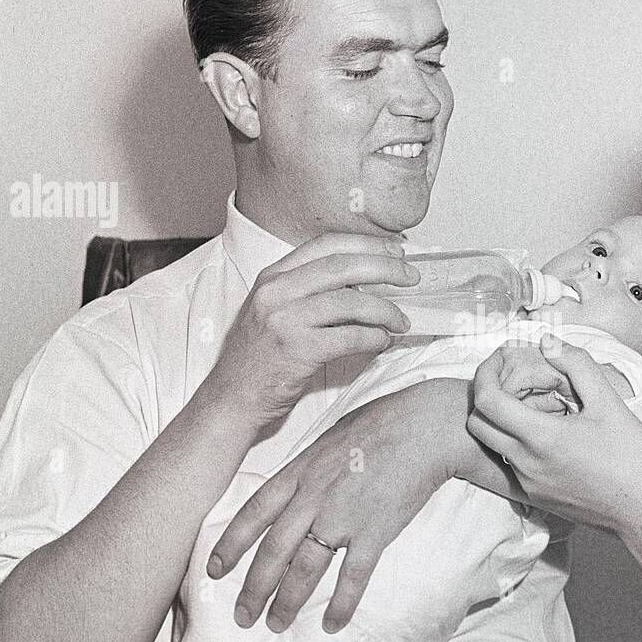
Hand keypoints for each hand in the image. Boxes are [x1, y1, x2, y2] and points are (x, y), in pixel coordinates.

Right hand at [200, 232, 418, 430]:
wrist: (231, 397)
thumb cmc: (259, 357)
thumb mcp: (274, 310)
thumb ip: (308, 290)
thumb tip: (364, 282)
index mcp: (273, 276)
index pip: (326, 245)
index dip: (366, 243)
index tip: (394, 249)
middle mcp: (276, 291)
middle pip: (343, 266)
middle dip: (385, 268)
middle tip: (410, 277)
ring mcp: (285, 319)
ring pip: (351, 302)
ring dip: (386, 311)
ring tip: (402, 321)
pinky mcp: (297, 350)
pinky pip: (349, 337)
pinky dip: (373, 337)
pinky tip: (383, 341)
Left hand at [207, 381, 463, 632]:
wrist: (423, 428)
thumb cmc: (379, 425)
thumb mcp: (329, 439)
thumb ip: (308, 468)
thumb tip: (295, 487)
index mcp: (300, 472)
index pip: (254, 513)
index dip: (231, 544)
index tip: (214, 570)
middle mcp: (314, 498)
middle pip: (274, 550)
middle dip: (254, 588)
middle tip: (241, 616)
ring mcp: (343, 516)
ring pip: (305, 568)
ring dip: (287, 601)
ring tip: (275, 625)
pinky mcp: (375, 531)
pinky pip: (352, 576)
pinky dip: (342, 603)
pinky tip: (332, 624)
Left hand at [466, 336, 641, 530]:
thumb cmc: (633, 456)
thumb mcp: (609, 402)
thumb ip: (575, 364)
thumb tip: (547, 342)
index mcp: (541, 437)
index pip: (487, 400)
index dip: (486, 372)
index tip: (500, 357)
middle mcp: (525, 463)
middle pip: (476, 423)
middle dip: (485, 394)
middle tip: (510, 377)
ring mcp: (527, 483)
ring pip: (493, 443)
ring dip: (501, 419)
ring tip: (534, 403)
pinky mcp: (535, 496)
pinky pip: (512, 462)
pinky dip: (517, 440)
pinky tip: (548, 432)